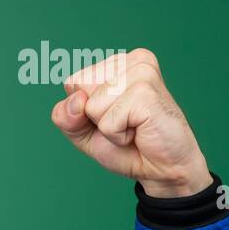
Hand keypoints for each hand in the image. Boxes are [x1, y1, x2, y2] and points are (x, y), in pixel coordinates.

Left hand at [51, 48, 211, 197]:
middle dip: (93, 117)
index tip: (111, 116)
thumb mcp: (82, 132)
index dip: (83, 110)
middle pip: (78, 89)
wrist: (163, 169)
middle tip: (124, 123)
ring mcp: (141, 73)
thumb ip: (65, 116)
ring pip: (91, 106)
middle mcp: (132, 61)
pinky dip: (117, 135)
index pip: (72, 83)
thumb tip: (77, 101)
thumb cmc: (126, 146)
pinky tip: (140, 131)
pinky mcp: (146, 93)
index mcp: (117, 63)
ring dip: (107, 127)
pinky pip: (107, 122)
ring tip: (134, 127)